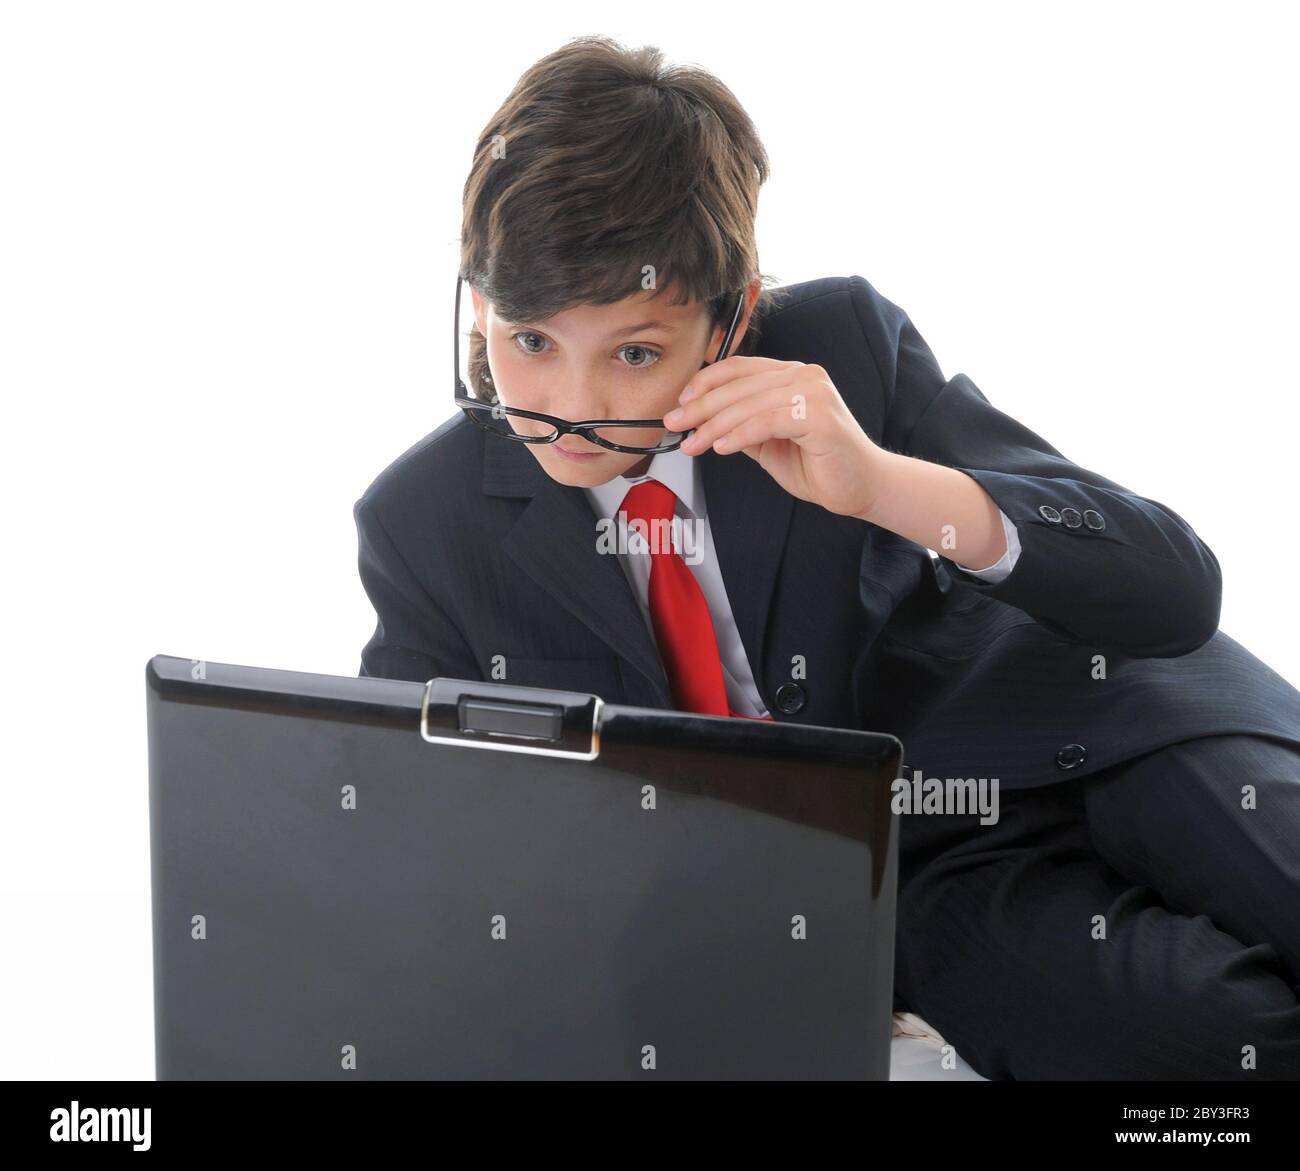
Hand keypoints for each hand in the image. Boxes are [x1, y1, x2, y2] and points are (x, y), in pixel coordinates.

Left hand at [661, 356, 889, 518]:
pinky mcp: (820, 416)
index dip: (706, 382)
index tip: (681, 402)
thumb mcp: (768, 443)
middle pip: (740, 385)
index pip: (740, 368)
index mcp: (792, 375)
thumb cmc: (820, 465)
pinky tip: (722, 447)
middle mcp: (804, 376)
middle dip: (701, 406)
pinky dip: (740, 434)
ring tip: (694, 444)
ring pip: (750, 404)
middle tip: (675, 423)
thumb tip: (701, 422)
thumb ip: (741, 426)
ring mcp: (814, 393)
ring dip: (714, 425)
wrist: (861, 487)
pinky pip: (768, 421)